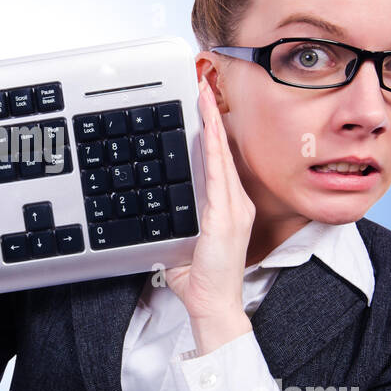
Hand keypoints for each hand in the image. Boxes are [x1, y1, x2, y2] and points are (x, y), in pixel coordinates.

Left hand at [162, 76, 255, 349]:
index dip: (213, 133)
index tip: (205, 108)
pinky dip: (213, 149)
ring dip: (213, 124)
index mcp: (228, 208)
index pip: (220, 162)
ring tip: (206, 96)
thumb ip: (174, 226)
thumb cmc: (200, 280)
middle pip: (223, 151)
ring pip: (221, 156)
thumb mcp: (182, 245)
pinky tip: (207, 129)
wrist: (215, 304)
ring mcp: (233, 208)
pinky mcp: (226, 217)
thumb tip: (155, 216)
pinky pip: (218, 174)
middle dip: (214, 117)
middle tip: (205, 87)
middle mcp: (235, 203)